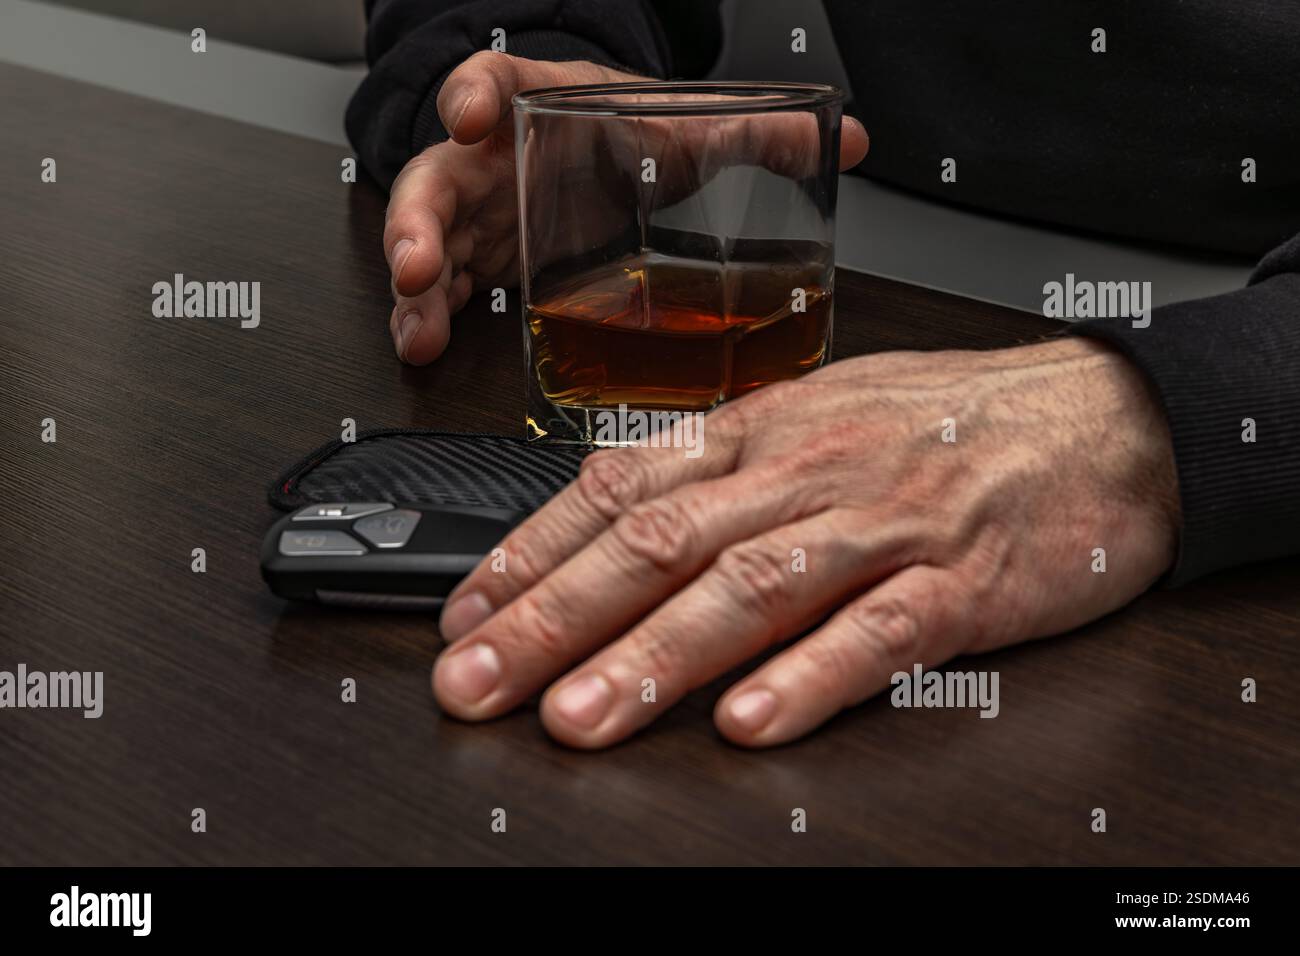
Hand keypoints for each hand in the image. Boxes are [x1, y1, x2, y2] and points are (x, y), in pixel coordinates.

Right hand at [382, 52, 869, 363]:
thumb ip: (760, 132)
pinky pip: (444, 283)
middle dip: (417, 219)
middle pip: (436, 175)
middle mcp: (494, 155)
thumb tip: (845, 136)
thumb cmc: (631, 127)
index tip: (472, 114)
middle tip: (420, 261)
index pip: (492, 79)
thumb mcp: (689, 124)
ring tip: (418, 329)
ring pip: (427, 238)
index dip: (473, 93)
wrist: (609, 149)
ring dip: (415, 286)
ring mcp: (481, 209)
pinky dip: (432, 314)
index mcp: (538, 101)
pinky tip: (429, 344)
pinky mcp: (483, 255)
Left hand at [431, 337, 1180, 747]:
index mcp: (760, 432)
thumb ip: (719, 477)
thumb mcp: (814, 421)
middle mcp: (804, 471)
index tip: (466, 613)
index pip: (619, 489)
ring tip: (580, 720)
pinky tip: (748, 723)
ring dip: (655, 660)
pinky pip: (877, 630)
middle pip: (659, 545)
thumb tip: (613, 527)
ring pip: (750, 590)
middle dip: (553, 619)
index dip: (532, 554)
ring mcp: (881, 525)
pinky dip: (809, 677)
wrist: (1099, 416)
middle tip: (476, 681)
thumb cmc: (942, 423)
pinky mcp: (961, 581)